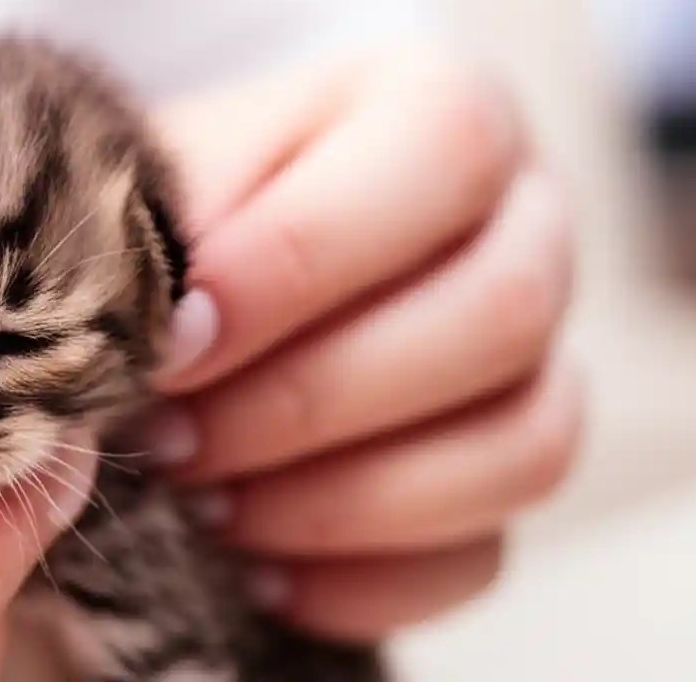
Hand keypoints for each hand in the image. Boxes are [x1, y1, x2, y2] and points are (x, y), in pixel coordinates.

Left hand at [143, 48, 581, 640]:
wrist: (207, 288)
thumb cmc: (185, 217)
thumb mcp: (163, 178)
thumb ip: (166, 225)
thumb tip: (158, 338)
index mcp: (444, 116)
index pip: (442, 152)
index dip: (301, 260)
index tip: (171, 342)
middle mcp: (523, 231)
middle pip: (499, 313)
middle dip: (307, 400)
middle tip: (171, 439)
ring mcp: (537, 364)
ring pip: (520, 448)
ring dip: (335, 500)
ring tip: (204, 506)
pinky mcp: (504, 478)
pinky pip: (481, 555)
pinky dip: (360, 580)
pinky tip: (255, 570)